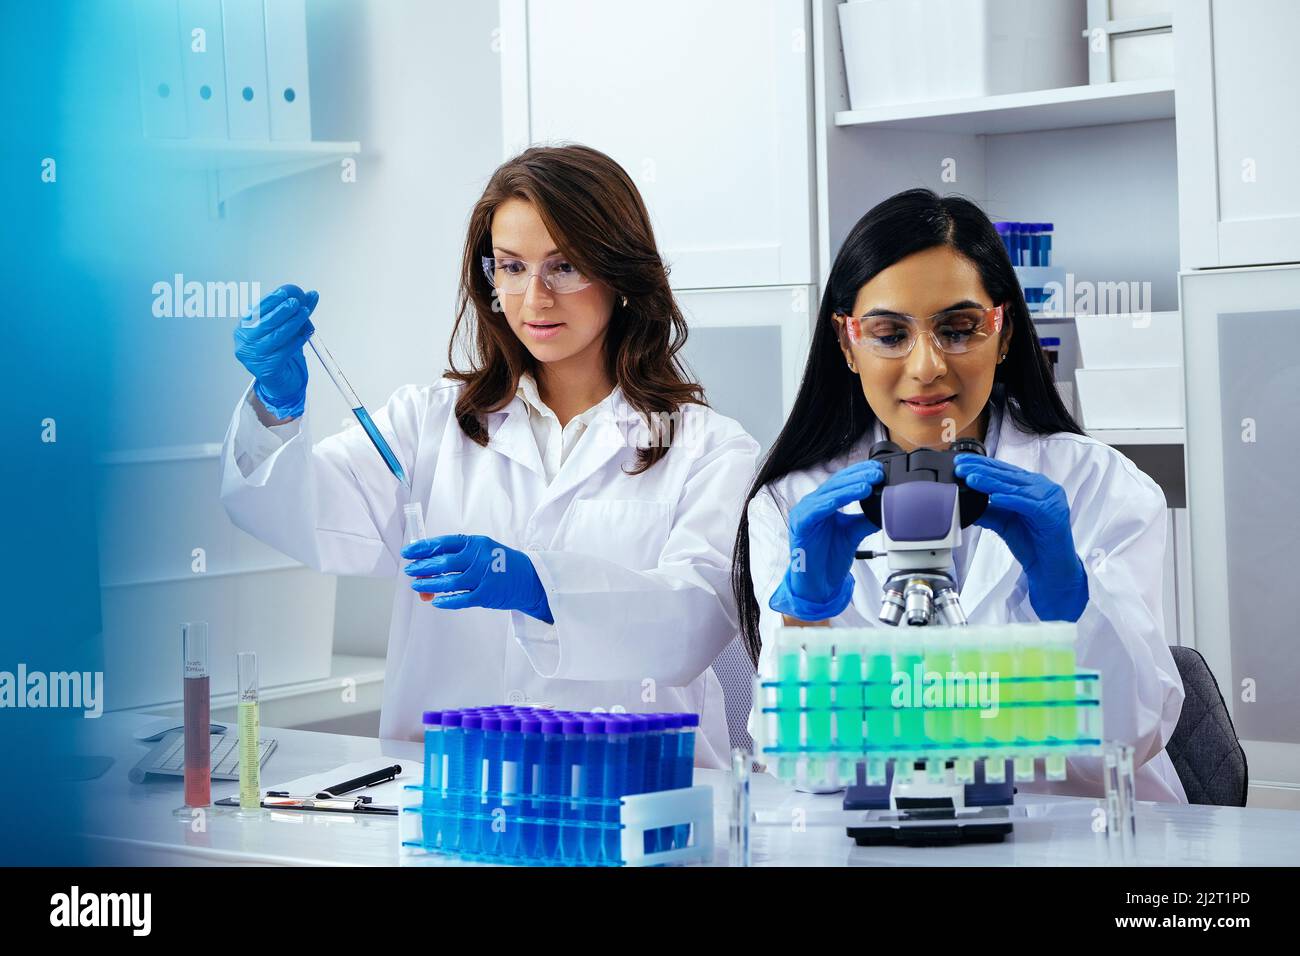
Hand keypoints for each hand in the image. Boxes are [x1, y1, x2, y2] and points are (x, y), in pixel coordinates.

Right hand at [233, 284, 318, 419]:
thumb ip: (295, 312)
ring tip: (305, 313)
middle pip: (265, 323)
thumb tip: (312, 295)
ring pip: (276, 336)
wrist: (277, 378)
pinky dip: (298, 340)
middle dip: (282, 310)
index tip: (285, 292)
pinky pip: (285, 351)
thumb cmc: (277, 349)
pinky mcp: (266, 368)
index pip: (255, 311)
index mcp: (243, 329)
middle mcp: (244, 343)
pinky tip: (306, 333)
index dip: (271, 300)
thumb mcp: (283, 328)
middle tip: (296, 302)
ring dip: (293, 323)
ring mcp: (253, 357)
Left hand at [402, 534, 553, 623]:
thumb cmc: (503, 564)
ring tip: (417, 586)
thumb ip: (459, 558)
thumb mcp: (483, 551)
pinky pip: (460, 599)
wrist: (530, 579)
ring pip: (448, 582)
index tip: (409, 552)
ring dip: (429, 584)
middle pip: (442, 562)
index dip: (423, 548)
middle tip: (410, 570)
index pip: (443, 543)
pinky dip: (446, 601)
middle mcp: (478, 557)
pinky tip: (436, 601)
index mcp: (476, 542)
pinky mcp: (486, 594)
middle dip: (422, 567)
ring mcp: (482, 576)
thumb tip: (430, 569)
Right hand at [769, 459, 883, 620]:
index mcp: (824, 504)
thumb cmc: (828, 558)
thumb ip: (865, 520)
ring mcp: (805, 514)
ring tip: (867, 484)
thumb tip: (885, 507)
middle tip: (877, 472)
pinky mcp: (800, 526)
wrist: (817, 585)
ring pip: (827, 494)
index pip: (843, 482)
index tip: (879, 470)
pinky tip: (839, 499)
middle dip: (858, 476)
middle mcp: (813, 505)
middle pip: (836, 484)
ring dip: (847, 488)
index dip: (860, 474)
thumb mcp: (853, 534)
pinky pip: (814, 511)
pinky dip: (828, 504)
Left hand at [953, 454, 1088, 621]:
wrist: (1050, 568)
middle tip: (961, 467)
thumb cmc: (1032, 544)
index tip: (961, 462)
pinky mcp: (1052, 514)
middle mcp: (1043, 488)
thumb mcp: (1003, 523)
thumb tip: (965, 501)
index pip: (1004, 471)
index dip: (982, 465)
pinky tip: (994, 498)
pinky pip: (1028, 504)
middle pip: (1008, 476)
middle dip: (982, 470)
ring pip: (1015, 488)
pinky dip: (1010, 500)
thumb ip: (988, 510)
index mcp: (1033, 486)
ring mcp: (1050, 499)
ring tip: (972, 479)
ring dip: (991, 482)